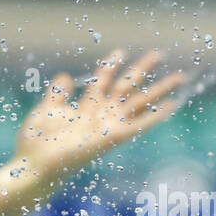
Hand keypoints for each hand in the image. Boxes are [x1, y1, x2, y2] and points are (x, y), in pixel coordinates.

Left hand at [12, 50, 185, 182]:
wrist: (35, 163)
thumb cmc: (38, 142)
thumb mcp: (47, 110)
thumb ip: (59, 94)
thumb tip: (65, 76)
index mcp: (87, 107)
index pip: (104, 80)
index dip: (111, 65)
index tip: (121, 51)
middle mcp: (103, 114)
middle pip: (128, 86)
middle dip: (143, 70)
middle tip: (159, 55)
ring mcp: (111, 125)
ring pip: (140, 101)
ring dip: (160, 89)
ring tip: (179, 77)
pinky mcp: (115, 137)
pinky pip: (141, 124)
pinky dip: (158, 115)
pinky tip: (173, 105)